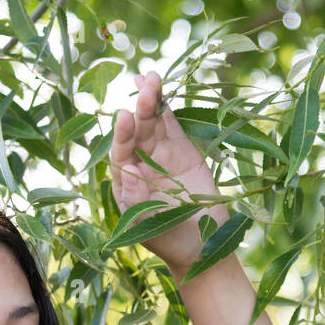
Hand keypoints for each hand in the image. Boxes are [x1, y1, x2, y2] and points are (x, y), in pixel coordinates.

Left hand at [108, 70, 229, 274]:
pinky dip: (167, 107)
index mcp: (127, 184)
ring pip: (153, 123)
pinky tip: (161, 87)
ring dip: (151, 100)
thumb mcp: (153, 228)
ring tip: (151, 76)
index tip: (125, 117)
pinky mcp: (183, 151)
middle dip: (140, 109)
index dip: (123, 136)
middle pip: (137, 132)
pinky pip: (172, 125)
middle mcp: (141, 165)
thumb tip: (129, 171)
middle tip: (144, 85)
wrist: (203, 248)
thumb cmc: (174, 243)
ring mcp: (161, 156)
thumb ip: (138, 202)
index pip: (121, 155)